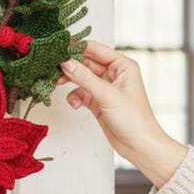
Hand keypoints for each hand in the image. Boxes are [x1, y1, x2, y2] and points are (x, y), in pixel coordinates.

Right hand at [59, 41, 186, 187]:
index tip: (58, 49)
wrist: (139, 146)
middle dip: (70, 66)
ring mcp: (105, 88)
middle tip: (53, 68)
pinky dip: (75, 97)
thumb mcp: (107, 95)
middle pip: (86, 62)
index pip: (95, 49)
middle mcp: (114, 74)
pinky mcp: (98, 101)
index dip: (76, 48)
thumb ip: (84, 77)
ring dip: (71, 81)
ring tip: (59, 83)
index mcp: (122, 65)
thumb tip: (65, 62)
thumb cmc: (134, 119)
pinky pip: (81, 93)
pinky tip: (75, 104)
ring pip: (81, 78)